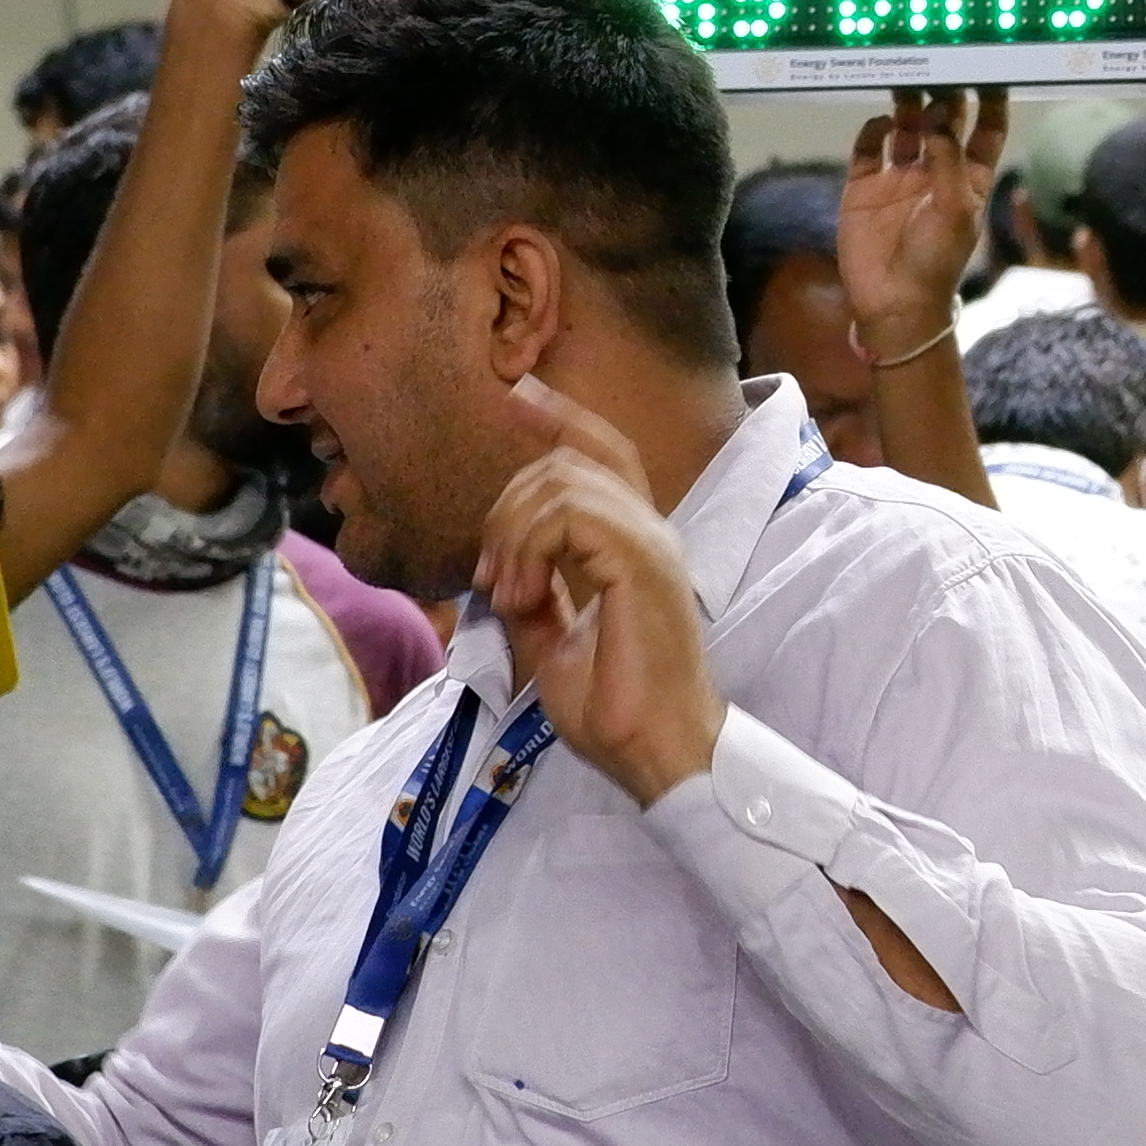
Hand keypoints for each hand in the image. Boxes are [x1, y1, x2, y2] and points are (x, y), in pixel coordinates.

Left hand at [472, 376, 725, 804]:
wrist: (657, 750)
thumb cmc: (615, 709)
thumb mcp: (552, 643)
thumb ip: (532, 596)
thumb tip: (495, 574)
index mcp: (636, 546)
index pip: (605, 455)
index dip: (562, 419)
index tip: (517, 395)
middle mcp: (651, 532)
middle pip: (571, 463)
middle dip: (508, 505)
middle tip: (489, 576)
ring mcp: (652, 543)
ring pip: (565, 483)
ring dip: (514, 533)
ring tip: (507, 593)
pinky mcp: (643, 562)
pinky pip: (572, 516)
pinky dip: (529, 549)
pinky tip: (522, 596)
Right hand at [839, 90, 1005, 358]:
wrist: (893, 304)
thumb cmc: (937, 261)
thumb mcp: (956, 209)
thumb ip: (949, 160)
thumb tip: (942, 115)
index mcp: (968, 178)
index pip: (985, 131)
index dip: (990, 102)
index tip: (989, 70)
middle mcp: (935, 171)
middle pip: (943, 121)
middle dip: (944, 93)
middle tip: (939, 63)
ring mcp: (898, 177)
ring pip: (905, 126)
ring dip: (908, 104)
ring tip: (908, 79)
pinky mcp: (864, 186)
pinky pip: (868, 148)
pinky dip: (873, 130)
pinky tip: (880, 122)